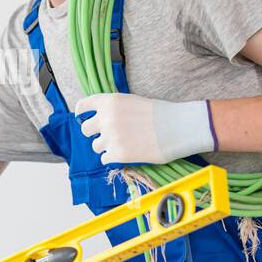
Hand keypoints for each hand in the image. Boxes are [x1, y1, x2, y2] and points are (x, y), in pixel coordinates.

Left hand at [73, 92, 217, 164]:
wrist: (178, 127)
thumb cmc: (160, 114)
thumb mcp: (132, 101)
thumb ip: (113, 109)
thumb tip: (100, 120)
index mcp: (109, 101)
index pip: (83, 106)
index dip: (82, 114)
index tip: (83, 118)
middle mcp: (106, 118)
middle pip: (85, 129)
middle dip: (95, 133)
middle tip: (108, 136)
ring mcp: (110, 137)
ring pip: (96, 146)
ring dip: (106, 147)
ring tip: (124, 144)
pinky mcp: (117, 155)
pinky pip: (104, 159)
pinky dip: (113, 158)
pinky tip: (127, 154)